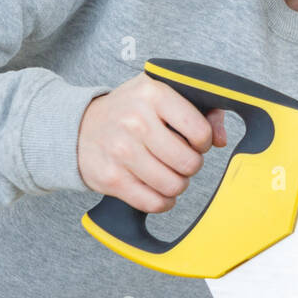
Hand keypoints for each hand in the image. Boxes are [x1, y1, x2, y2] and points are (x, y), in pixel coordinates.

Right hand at [77, 72, 227, 212]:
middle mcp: (135, 121)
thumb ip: (202, 109)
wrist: (76, 128)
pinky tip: (157, 188)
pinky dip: (162, 201)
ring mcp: (121, 151)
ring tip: (167, 172)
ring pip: (174, 185)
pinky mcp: (110, 178)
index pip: (200, 131)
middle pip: (189, 163)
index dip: (203, 142)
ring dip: (177, 184)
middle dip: (190, 165)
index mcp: (153, 94)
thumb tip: (221, 139)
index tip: (192, 141)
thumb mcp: (162, 94)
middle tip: (179, 159)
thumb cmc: (129, 111)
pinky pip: (153, 203)